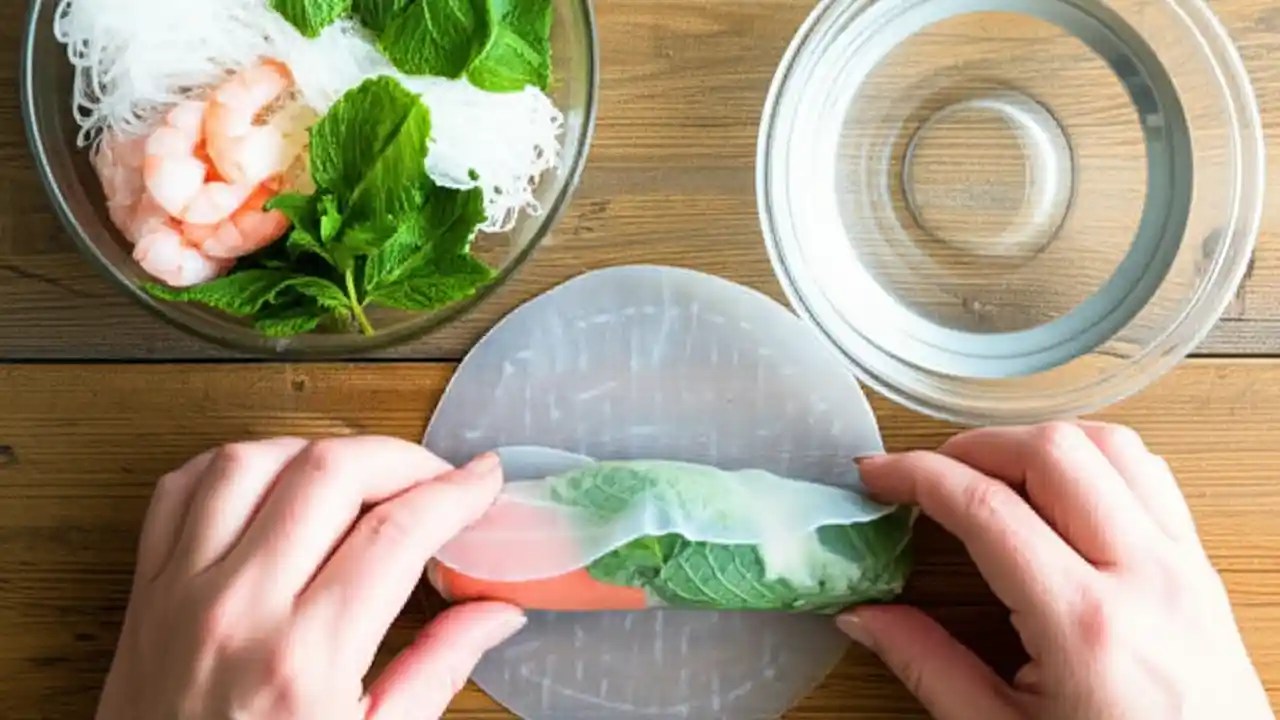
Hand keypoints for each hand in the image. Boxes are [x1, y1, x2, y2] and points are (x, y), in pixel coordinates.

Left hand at [97, 436, 525, 719]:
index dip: (454, 492)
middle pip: (328, 473)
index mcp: (304, 661)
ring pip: (251, 460)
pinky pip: (182, 488)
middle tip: (433, 479)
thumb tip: (496, 612)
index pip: (396, 531)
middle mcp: (237, 612)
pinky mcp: (147, 593)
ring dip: (317, 452)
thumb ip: (437, 670)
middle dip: (399, 459)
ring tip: (359, 478)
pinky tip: (276, 485)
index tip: (482, 481)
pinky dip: (235, 467)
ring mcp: (181, 594)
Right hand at [842, 422, 1272, 719]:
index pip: (987, 507)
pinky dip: (1093, 459)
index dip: (918, 475)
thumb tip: (864, 615)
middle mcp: (1143, 578)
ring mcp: (1182, 566)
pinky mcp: (1201, 568)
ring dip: (1037, 443)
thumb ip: (928, 666)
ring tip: (989, 474)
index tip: (877, 475)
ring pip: (1109, 444)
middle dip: (975, 446)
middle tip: (928, 475)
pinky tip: (1056, 491)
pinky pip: (1149, 474)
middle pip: (1052, 452)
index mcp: (1084, 626)